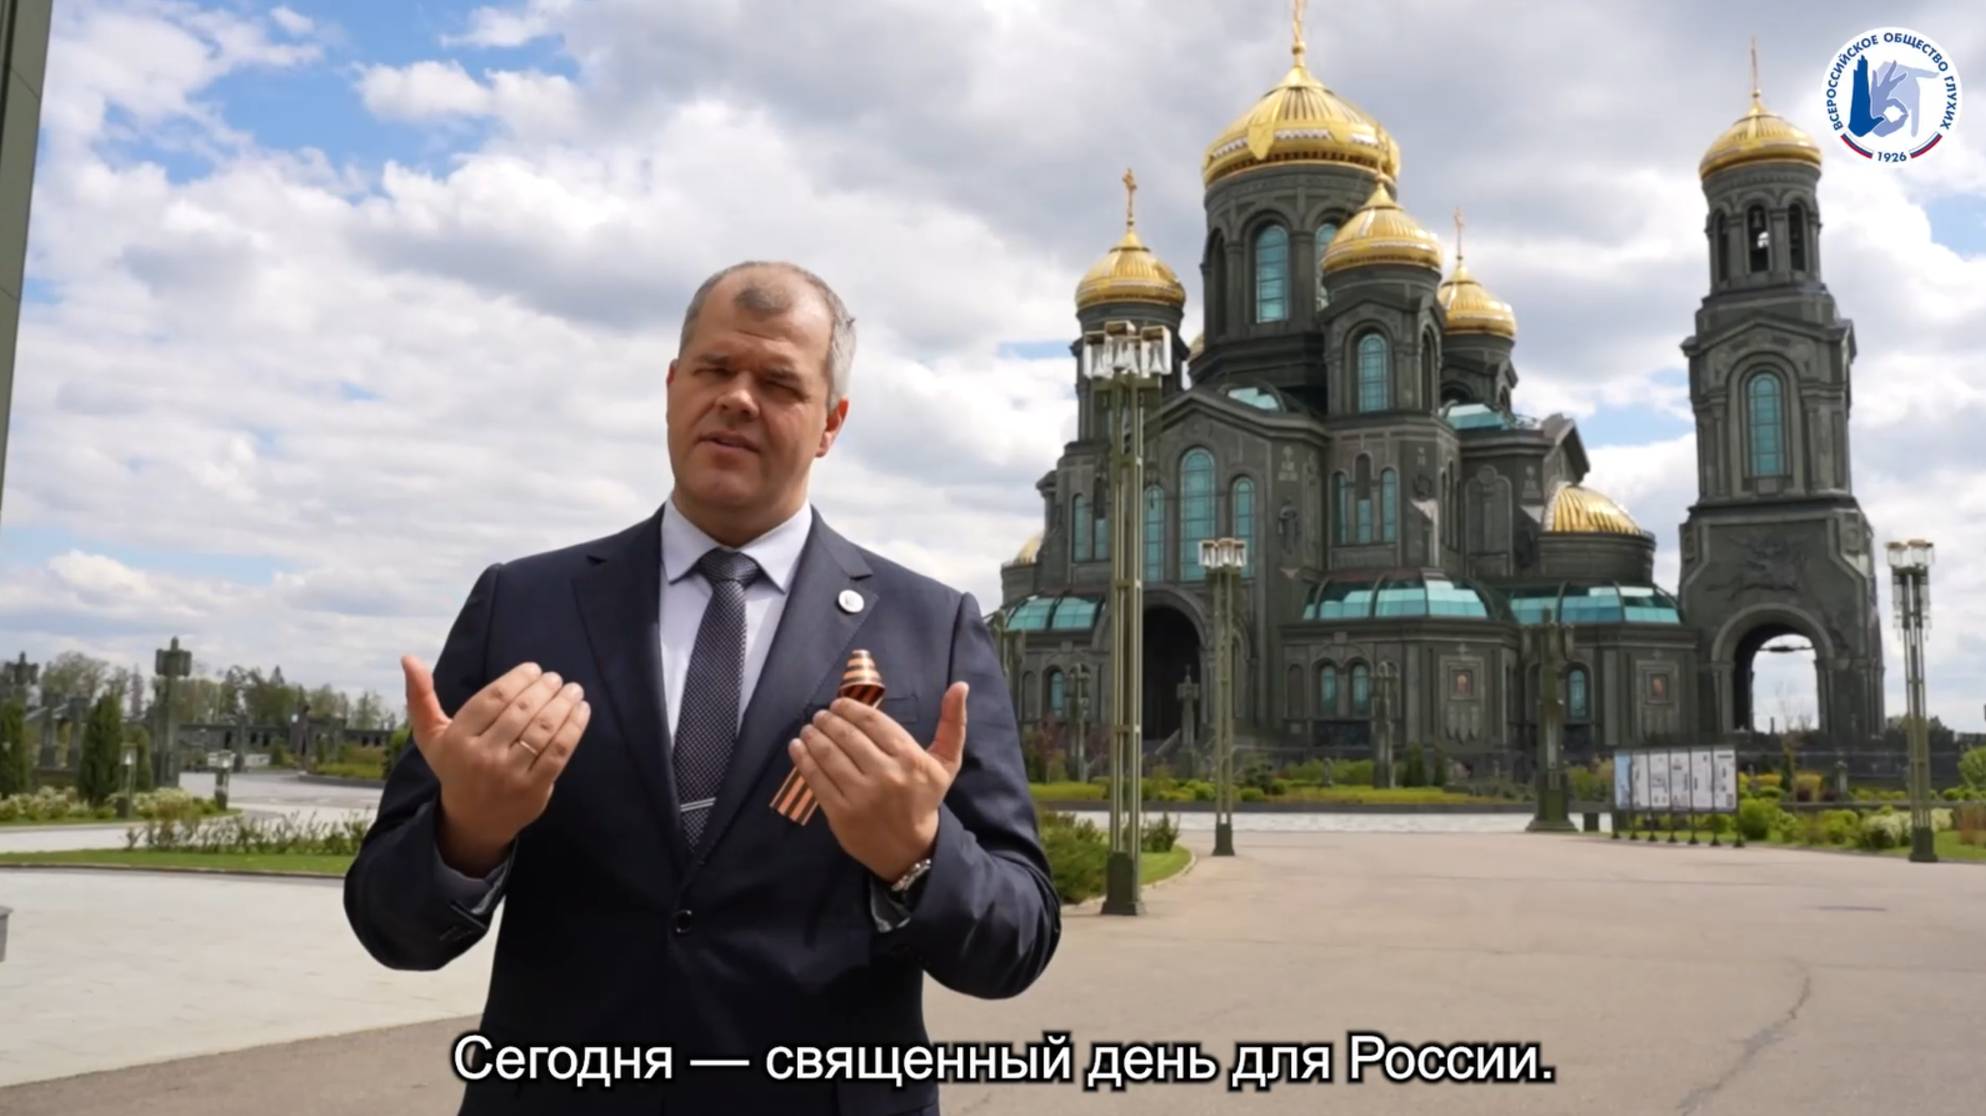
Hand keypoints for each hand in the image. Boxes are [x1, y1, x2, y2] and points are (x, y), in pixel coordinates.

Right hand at [402, 656, 592, 874]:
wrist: (474, 819)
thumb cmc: (455, 767)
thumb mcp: (432, 736)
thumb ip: (421, 697)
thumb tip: (409, 657)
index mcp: (457, 740)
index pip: (493, 699)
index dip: (518, 679)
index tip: (534, 669)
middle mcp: (482, 757)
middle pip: (521, 711)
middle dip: (544, 689)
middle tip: (555, 678)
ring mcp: (509, 774)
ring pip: (543, 729)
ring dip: (563, 704)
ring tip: (573, 690)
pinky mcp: (534, 789)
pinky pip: (559, 752)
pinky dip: (574, 727)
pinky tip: (581, 711)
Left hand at [788, 681, 968, 882]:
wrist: (910, 849)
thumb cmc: (925, 799)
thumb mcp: (946, 763)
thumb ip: (952, 724)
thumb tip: (960, 685)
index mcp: (910, 758)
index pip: (873, 722)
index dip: (852, 709)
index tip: (839, 704)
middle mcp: (886, 775)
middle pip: (848, 736)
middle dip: (829, 720)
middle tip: (821, 715)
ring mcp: (861, 795)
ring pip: (829, 755)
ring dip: (813, 736)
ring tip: (809, 729)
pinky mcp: (841, 814)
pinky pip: (817, 779)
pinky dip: (803, 759)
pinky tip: (797, 747)